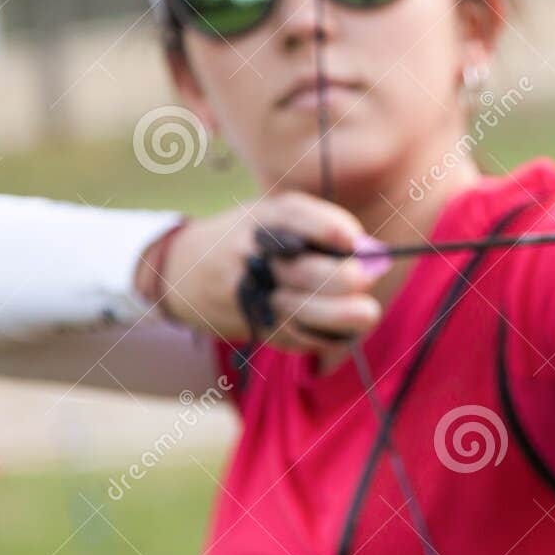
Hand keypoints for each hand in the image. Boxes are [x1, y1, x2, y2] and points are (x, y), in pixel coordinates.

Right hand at [136, 192, 385, 352]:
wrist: (183, 273)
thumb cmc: (248, 239)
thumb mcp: (272, 217)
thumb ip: (320, 227)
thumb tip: (371, 251)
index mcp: (261, 219)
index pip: (294, 217)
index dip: (326, 228)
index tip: (352, 238)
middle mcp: (252, 256)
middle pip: (302, 271)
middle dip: (339, 278)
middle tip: (363, 278)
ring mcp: (250, 296)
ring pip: (299, 312)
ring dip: (338, 315)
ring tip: (367, 312)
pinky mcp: (255, 326)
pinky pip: (296, 336)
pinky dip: (326, 336)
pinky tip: (349, 330)